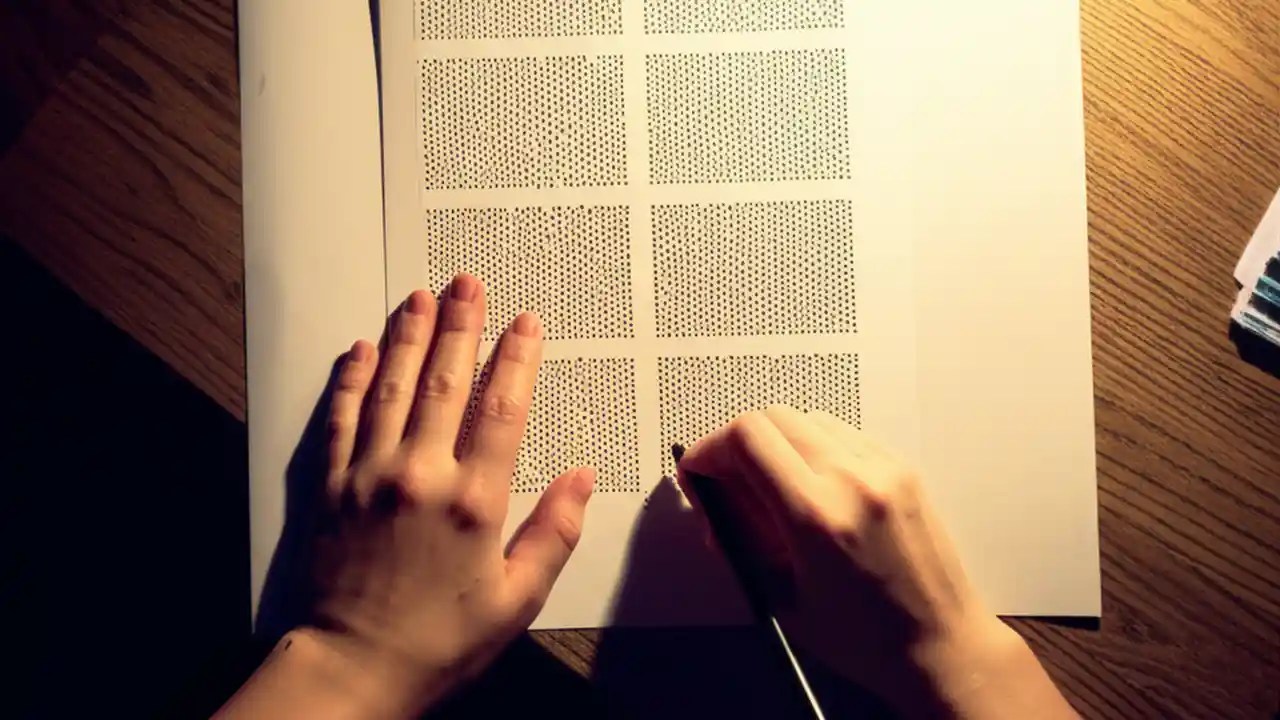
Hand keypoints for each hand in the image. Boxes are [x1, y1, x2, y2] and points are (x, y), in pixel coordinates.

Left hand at [276, 275, 593, 716]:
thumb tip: (582, 480)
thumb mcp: (517, 600)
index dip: (516, 358)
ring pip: (391, 387)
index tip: (524, 324)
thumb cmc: (439, 643)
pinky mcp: (330, 487)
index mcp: (474, 501)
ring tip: (420, 297)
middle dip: (459, 326)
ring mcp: (369, 476)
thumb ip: (554, 534)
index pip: (501, 408)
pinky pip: (340, 417)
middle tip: (467, 283)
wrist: (354, 670)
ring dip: (408, 337)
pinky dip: (351, 379)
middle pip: (444, 381)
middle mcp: (420, 475)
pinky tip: (362, 350)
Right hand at [677, 406, 1075, 718]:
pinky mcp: (903, 469)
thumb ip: (741, 536)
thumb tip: (712, 494)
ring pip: (808, 419)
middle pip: (773, 417)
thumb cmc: (864, 639)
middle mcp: (852, 479)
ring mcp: (883, 468)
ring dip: (778, 443)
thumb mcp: (780, 595)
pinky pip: (843, 434)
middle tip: (728, 482)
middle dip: (738, 444)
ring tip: (773, 490)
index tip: (699, 473)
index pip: (747, 438)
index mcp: (816, 516)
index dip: (710, 450)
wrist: (941, 646)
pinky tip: (813, 489)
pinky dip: (815, 449)